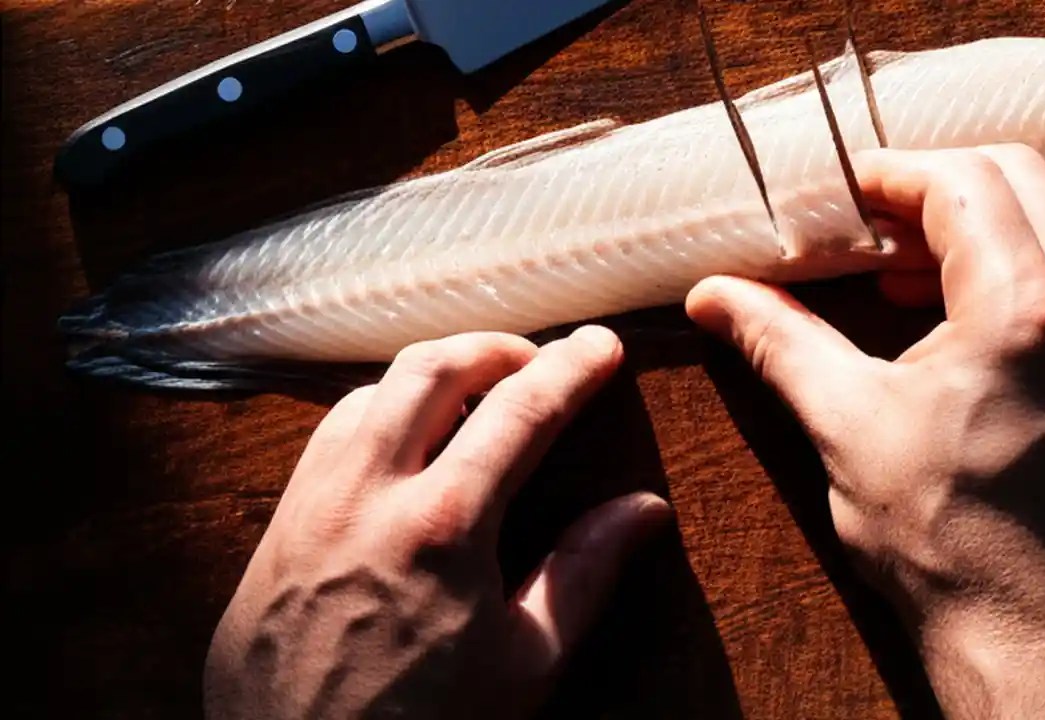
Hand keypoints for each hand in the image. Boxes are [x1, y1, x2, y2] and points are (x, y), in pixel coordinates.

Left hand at [203, 328, 671, 718]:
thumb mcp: (526, 663)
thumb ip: (585, 572)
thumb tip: (645, 508)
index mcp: (444, 525)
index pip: (522, 409)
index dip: (571, 367)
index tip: (603, 345)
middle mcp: (370, 492)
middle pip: (435, 366)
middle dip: (497, 347)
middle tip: (538, 361)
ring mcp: (314, 502)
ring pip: (374, 389)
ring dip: (435, 372)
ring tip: (478, 392)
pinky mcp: (280, 524)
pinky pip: (331, 431)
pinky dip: (380, 409)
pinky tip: (406, 438)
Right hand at [687, 145, 1044, 717]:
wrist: (1017, 623)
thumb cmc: (939, 534)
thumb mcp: (843, 422)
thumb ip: (778, 339)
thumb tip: (711, 296)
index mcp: (1024, 310)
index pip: (964, 183)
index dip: (893, 174)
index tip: (840, 190)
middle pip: (1017, 178)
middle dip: (932, 183)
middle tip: (863, 215)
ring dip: (965, 219)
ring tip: (889, 262)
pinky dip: (996, 260)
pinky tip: (931, 304)